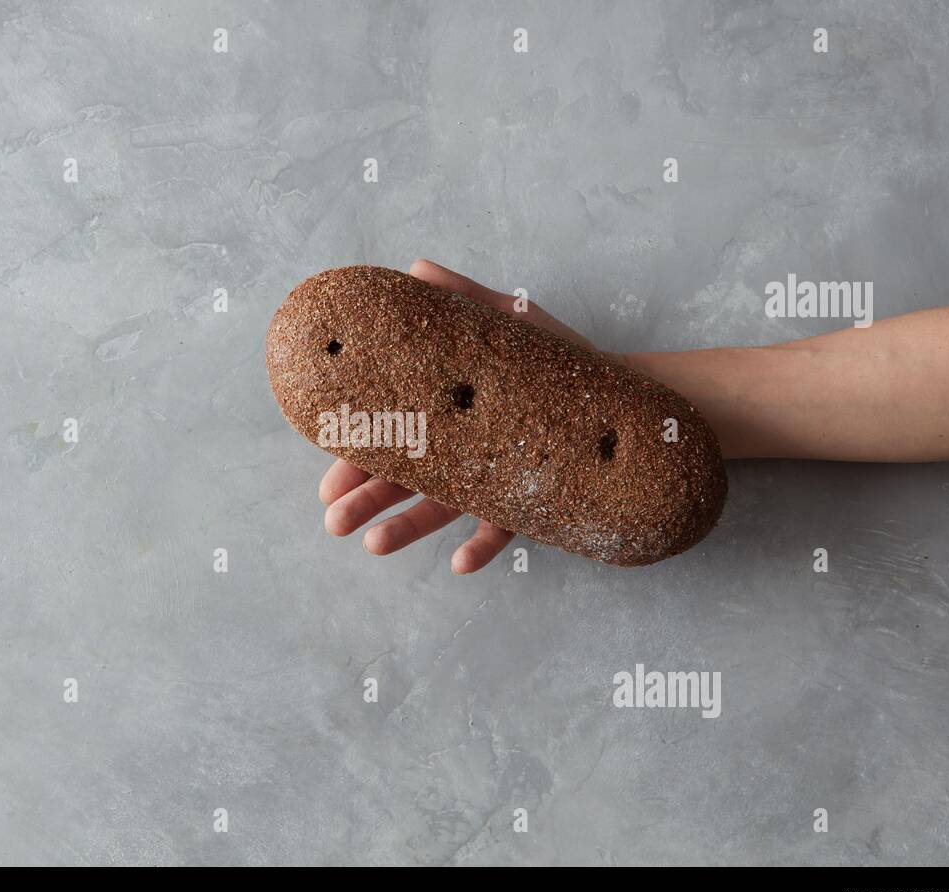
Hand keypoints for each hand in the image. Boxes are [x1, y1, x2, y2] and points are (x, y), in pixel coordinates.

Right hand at [318, 259, 603, 572]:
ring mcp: (491, 482)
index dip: (355, 453)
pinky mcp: (528, 505)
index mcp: (445, 414)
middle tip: (333, 519)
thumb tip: (417, 268)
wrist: (621, 399)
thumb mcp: (509, 322)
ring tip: (373, 545)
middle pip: (402, 480)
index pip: (391, 434)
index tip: (326, 468)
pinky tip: (459, 565)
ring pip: (438, 509)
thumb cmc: (559, 362)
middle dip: (363, 499)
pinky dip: (480, 547)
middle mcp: (461, 454)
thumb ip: (465, 299)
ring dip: (404, 529)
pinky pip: (501, 531)